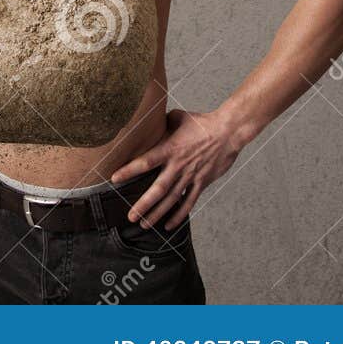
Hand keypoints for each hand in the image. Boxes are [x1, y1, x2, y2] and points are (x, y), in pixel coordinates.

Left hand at [111, 108, 245, 229]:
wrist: (228, 132)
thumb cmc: (203, 123)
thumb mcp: (178, 118)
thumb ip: (162, 122)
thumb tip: (151, 121)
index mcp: (169, 149)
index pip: (145, 162)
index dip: (129, 170)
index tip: (114, 179)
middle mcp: (178, 166)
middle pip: (158, 189)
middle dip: (143, 204)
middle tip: (130, 216)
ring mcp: (190, 176)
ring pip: (172, 199)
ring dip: (158, 214)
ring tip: (144, 224)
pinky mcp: (202, 183)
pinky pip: (189, 202)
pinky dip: (179, 215)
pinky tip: (169, 225)